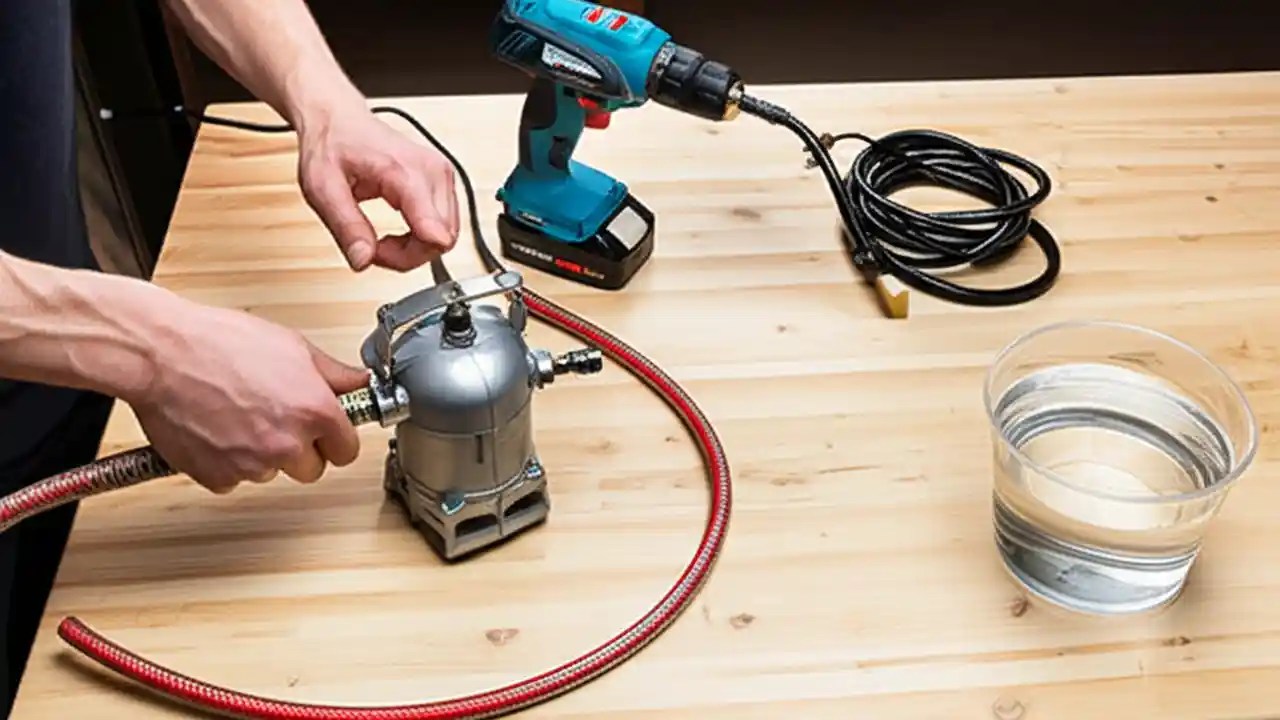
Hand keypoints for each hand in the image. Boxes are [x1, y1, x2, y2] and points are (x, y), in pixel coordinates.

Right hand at [126, 297, 369, 493]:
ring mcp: (251, 464)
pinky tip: (217, 428)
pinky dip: (227, 461)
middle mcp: (286, 444)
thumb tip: (360, 384)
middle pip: (312, 469)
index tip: (328, 433)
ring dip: (261, 453)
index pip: (347, 451)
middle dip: (301, 450)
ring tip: (238, 414)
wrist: (159, 353)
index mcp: (313, 411)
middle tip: (277, 419)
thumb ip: (334, 374)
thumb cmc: (218, 342)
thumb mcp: (292, 346)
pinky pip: (234, 479)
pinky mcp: (217, 477)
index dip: (336, 439)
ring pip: (271, 472)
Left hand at [297, 104, 459, 271]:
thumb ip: (346, 227)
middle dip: (408, 255)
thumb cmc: (332, 144)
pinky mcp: (443, 182)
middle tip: (373, 246)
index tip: (376, 251)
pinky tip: (397, 230)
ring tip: (382, 238)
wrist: (339, 119)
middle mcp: (433, 172)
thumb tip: (363, 260)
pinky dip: (421, 238)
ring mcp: (442, 176)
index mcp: (406, 171)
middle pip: (443, 240)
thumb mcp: (323, 189)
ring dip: (415, 249)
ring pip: (446, 237)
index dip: (405, 256)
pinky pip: (443, 227)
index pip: (435, 232)